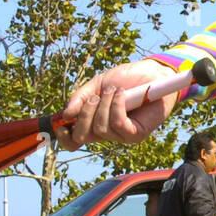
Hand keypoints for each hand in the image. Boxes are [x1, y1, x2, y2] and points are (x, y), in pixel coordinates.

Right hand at [60, 59, 178, 149]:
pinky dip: (116, 106)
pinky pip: (118, 124)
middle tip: (95, 97)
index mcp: (93, 123)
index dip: (64, 137)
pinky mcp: (136, 133)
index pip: (74, 142)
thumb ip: (79, 98)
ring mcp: (122, 135)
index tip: (62, 124)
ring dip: (104, 105)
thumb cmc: (127, 79)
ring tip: (114, 90)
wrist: (153, 74)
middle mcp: (106, 132)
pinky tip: (122, 95)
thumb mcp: (97, 84)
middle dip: (84, 114)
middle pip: (82, 137)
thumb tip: (65, 115)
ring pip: (100, 129)